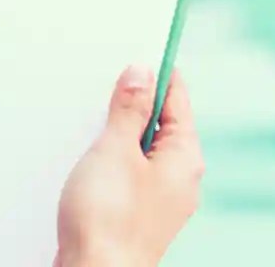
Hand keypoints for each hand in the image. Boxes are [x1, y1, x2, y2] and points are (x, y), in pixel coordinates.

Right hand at [56, 67, 203, 266]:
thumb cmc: (108, 222)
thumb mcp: (115, 150)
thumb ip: (128, 109)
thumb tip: (142, 74)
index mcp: (185, 158)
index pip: (178, 99)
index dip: (158, 72)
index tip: (140, 51)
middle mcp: (179, 178)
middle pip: (160, 123)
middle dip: (133, 103)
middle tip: (106, 85)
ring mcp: (159, 199)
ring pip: (140, 150)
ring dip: (117, 134)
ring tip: (92, 126)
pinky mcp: (137, 214)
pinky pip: (128, 173)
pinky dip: (111, 161)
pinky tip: (89, 161)